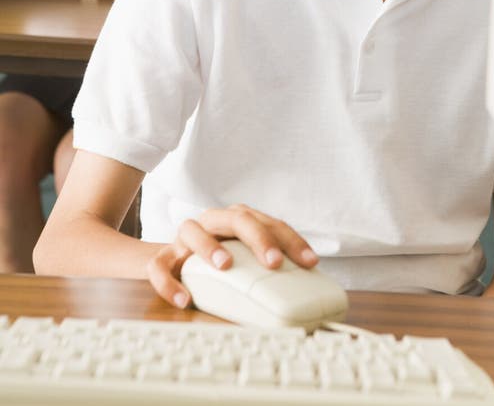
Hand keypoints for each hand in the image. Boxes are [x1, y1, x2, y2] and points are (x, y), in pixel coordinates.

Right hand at [146, 204, 318, 308]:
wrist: (170, 261)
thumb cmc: (217, 258)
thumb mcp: (244, 257)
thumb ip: (267, 263)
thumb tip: (307, 286)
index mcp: (237, 218)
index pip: (269, 222)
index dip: (291, 240)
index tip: (309, 261)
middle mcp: (212, 221)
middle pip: (236, 218)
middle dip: (258, 237)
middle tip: (273, 261)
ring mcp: (184, 238)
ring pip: (193, 230)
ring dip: (210, 246)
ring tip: (225, 265)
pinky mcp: (161, 257)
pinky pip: (159, 266)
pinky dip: (170, 283)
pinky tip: (184, 299)